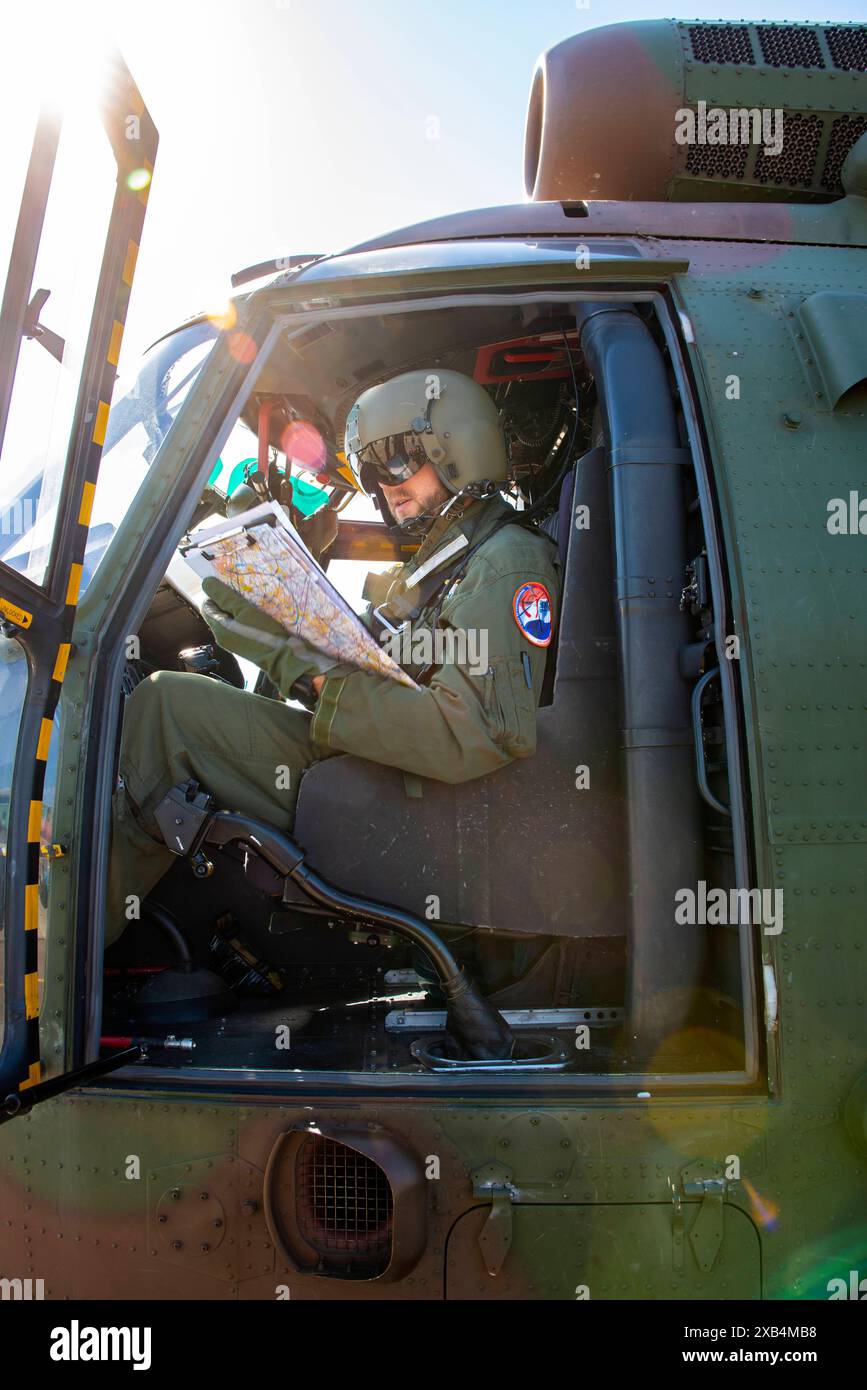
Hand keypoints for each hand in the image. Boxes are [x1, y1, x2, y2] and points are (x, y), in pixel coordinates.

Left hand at [201, 576, 324, 695]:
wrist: (285, 658)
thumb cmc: (263, 634)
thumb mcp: (244, 610)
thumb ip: (225, 596)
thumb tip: (206, 582)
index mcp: (219, 629)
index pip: (207, 605)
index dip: (217, 593)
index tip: (232, 586)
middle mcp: (224, 636)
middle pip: (220, 611)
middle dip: (229, 599)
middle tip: (244, 591)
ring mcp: (236, 641)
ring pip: (232, 618)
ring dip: (240, 607)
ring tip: (253, 600)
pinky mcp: (249, 643)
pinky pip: (243, 625)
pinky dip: (248, 616)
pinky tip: (260, 612)